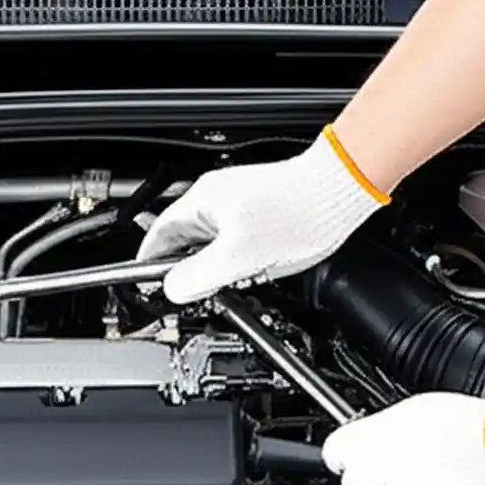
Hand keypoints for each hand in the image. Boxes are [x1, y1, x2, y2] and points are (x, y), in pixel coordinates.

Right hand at [137, 126, 388, 303]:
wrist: (341, 193)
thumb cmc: (298, 213)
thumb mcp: (238, 257)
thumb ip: (199, 276)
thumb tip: (173, 289)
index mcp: (202, 201)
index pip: (158, 234)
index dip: (148, 260)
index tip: (143, 280)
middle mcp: (217, 197)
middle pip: (186, 241)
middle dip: (189, 268)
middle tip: (195, 291)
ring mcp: (240, 202)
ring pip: (214, 243)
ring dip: (219, 265)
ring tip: (236, 279)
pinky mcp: (262, 211)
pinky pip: (238, 240)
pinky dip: (240, 259)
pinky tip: (257, 269)